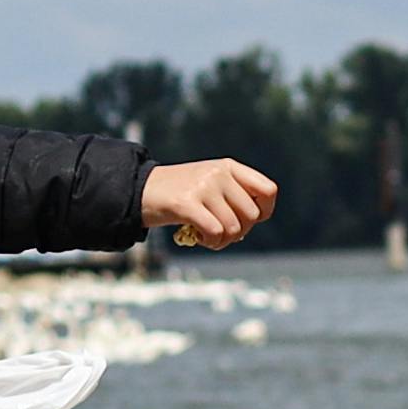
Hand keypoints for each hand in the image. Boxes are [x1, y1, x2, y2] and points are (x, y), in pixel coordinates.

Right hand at [140, 157, 276, 248]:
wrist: (139, 189)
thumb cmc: (180, 193)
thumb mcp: (210, 184)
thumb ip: (233, 197)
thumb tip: (249, 226)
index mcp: (229, 166)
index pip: (268, 190)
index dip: (264, 212)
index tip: (247, 220)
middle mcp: (219, 173)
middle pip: (251, 215)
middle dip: (239, 232)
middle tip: (220, 233)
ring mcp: (203, 187)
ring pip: (233, 228)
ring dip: (222, 241)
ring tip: (205, 236)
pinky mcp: (186, 203)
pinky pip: (215, 232)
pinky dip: (210, 242)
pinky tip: (197, 238)